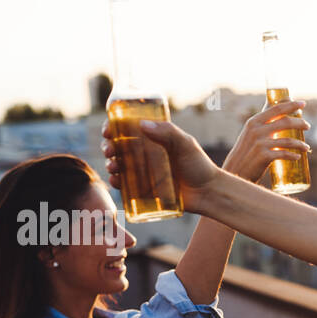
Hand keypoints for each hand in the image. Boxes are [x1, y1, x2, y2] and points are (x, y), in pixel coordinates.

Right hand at [102, 117, 220, 211]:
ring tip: (113, 166)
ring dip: (110, 164)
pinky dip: (117, 183)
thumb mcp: (185, 144)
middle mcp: (144, 155)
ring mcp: (144, 173)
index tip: (108, 130)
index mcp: (152, 139)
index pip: (127, 130)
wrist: (208, 193)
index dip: (113, 128)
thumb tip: (142, 124)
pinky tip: (115, 181)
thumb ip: (168, 132)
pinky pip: (125, 186)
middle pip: (118, 147)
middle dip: (108, 147)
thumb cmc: (199, 165)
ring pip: (119, 166)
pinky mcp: (144, 190)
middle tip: (109, 150)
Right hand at [222, 100, 310, 184]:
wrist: (235, 171)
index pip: (276, 108)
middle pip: (285, 122)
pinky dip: (293, 155)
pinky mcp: (264, 156)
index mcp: (254, 122)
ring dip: (300, 143)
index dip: (291, 105)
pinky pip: (284, 154)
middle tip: (307, 126)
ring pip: (288, 140)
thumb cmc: (246, 152)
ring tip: (306, 147)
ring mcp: (260, 143)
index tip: (303, 103)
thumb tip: (277, 110)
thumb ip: (262, 123)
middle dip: (300, 123)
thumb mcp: (251, 133)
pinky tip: (298, 157)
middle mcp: (257, 130)